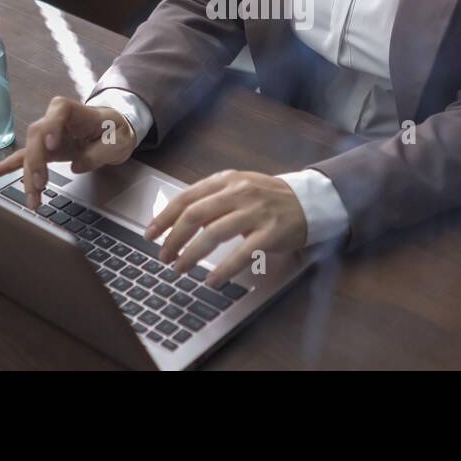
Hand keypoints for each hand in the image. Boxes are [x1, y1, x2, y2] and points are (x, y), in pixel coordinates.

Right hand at [0, 96, 136, 209]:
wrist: (114, 132)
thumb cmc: (116, 131)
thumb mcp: (117, 142)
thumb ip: (97, 153)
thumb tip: (76, 165)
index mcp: (73, 109)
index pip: (58, 113)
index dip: (52, 128)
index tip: (52, 146)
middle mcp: (54, 119)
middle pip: (36, 136)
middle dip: (35, 162)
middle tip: (40, 185)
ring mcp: (46, 136)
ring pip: (29, 153)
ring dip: (27, 177)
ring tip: (31, 199)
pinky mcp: (43, 150)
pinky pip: (23, 158)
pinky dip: (7, 168)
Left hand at [145, 170, 306, 286]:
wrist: (310, 201)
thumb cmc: (270, 198)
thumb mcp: (239, 187)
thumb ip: (212, 199)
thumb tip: (180, 220)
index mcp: (227, 180)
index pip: (186, 197)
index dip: (164, 217)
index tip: (150, 234)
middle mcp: (239, 192)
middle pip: (194, 215)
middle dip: (173, 238)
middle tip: (163, 255)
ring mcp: (255, 212)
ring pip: (213, 233)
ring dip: (192, 254)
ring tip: (180, 268)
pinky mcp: (270, 233)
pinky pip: (241, 253)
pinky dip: (223, 269)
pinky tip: (212, 280)